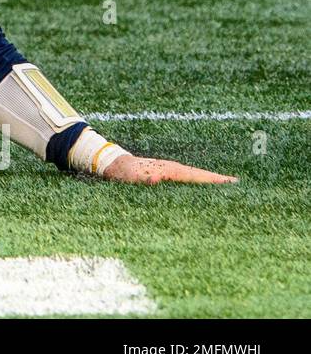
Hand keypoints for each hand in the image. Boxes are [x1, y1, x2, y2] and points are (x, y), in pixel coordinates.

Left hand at [102, 153, 236, 184]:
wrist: (113, 165)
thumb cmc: (122, 174)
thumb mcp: (131, 179)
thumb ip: (144, 180)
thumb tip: (155, 179)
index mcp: (169, 170)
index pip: (196, 176)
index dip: (213, 180)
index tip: (233, 183)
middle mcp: (173, 168)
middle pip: (201, 175)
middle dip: (219, 180)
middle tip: (240, 186)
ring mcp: (171, 170)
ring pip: (196, 176)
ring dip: (211, 181)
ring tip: (230, 187)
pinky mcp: (168, 174)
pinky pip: (188, 178)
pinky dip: (200, 181)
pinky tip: (207, 189)